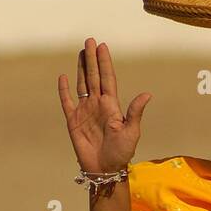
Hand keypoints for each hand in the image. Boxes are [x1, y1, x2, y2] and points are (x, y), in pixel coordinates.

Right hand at [57, 38, 151, 176]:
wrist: (105, 169)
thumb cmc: (121, 152)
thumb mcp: (131, 132)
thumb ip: (135, 112)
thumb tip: (147, 94)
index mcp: (111, 105)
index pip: (108, 78)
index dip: (105, 63)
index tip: (102, 46)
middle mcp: (98, 105)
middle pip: (93, 76)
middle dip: (91, 59)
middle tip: (89, 41)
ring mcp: (85, 111)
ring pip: (82, 84)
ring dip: (80, 68)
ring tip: (80, 52)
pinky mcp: (73, 121)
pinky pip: (67, 102)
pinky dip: (64, 90)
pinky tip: (63, 77)